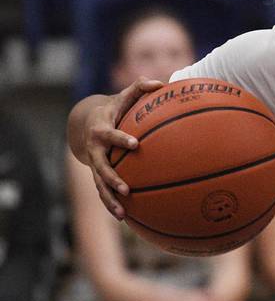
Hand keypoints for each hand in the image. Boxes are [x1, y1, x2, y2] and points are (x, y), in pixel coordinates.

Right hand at [82, 77, 164, 219]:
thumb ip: (140, 87)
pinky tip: (125, 218)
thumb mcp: (124, 96)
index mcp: (101, 130)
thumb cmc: (114, 108)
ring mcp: (95, 165)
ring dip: (110, 199)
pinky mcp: (98, 175)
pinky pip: (103, 192)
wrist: (87, 122)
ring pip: (100, 185)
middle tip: (126, 188)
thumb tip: (161, 82)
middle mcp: (95, 150)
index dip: (120, 138)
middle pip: (101, 167)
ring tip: (122, 213)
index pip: (110, 134)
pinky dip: (111, 204)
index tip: (135, 144)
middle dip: (112, 178)